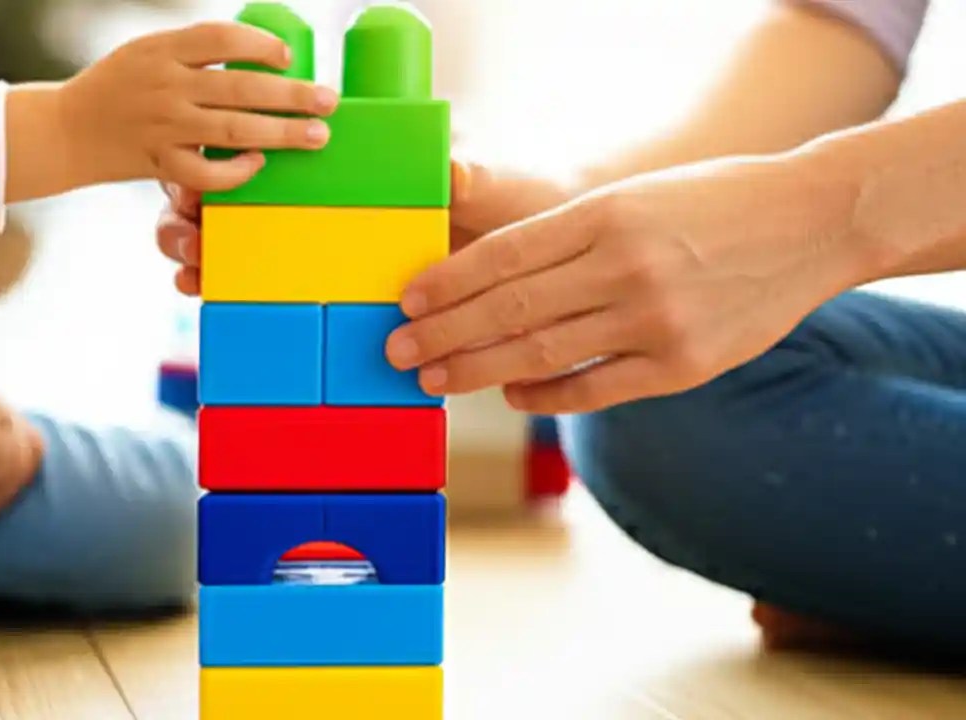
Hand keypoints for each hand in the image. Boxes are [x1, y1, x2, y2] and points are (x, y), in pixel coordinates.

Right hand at [56, 21, 337, 191]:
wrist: (67, 129)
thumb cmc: (120, 87)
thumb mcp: (148, 52)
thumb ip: (194, 52)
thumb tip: (260, 55)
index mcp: (162, 49)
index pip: (220, 38)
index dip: (259, 44)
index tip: (287, 57)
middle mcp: (164, 85)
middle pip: (239, 87)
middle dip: (291, 95)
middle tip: (328, 101)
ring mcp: (162, 126)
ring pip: (232, 130)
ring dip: (280, 133)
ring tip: (317, 135)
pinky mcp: (158, 162)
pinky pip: (205, 172)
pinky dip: (235, 170)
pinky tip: (258, 163)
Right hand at [153, 159, 571, 295]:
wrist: (555, 258)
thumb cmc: (523, 203)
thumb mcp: (498, 185)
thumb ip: (471, 176)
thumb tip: (453, 172)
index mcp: (356, 174)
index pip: (268, 158)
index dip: (218, 168)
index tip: (194, 181)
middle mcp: (333, 217)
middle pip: (240, 213)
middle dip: (194, 224)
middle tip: (186, 239)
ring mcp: (337, 265)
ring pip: (251, 265)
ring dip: (210, 269)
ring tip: (193, 275)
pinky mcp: (352, 311)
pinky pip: (292, 316)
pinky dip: (250, 317)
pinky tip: (223, 320)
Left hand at [386, 154, 871, 413]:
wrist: (813, 222)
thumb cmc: (711, 204)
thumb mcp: (633, 199)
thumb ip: (567, 238)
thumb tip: (490, 285)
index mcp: (607, 214)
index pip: (503, 254)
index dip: (447, 282)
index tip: (407, 302)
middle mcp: (626, 267)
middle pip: (509, 308)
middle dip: (443, 333)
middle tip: (396, 352)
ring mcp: (656, 321)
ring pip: (541, 353)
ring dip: (476, 370)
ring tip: (432, 379)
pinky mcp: (684, 367)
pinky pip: (593, 390)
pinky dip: (543, 395)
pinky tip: (509, 393)